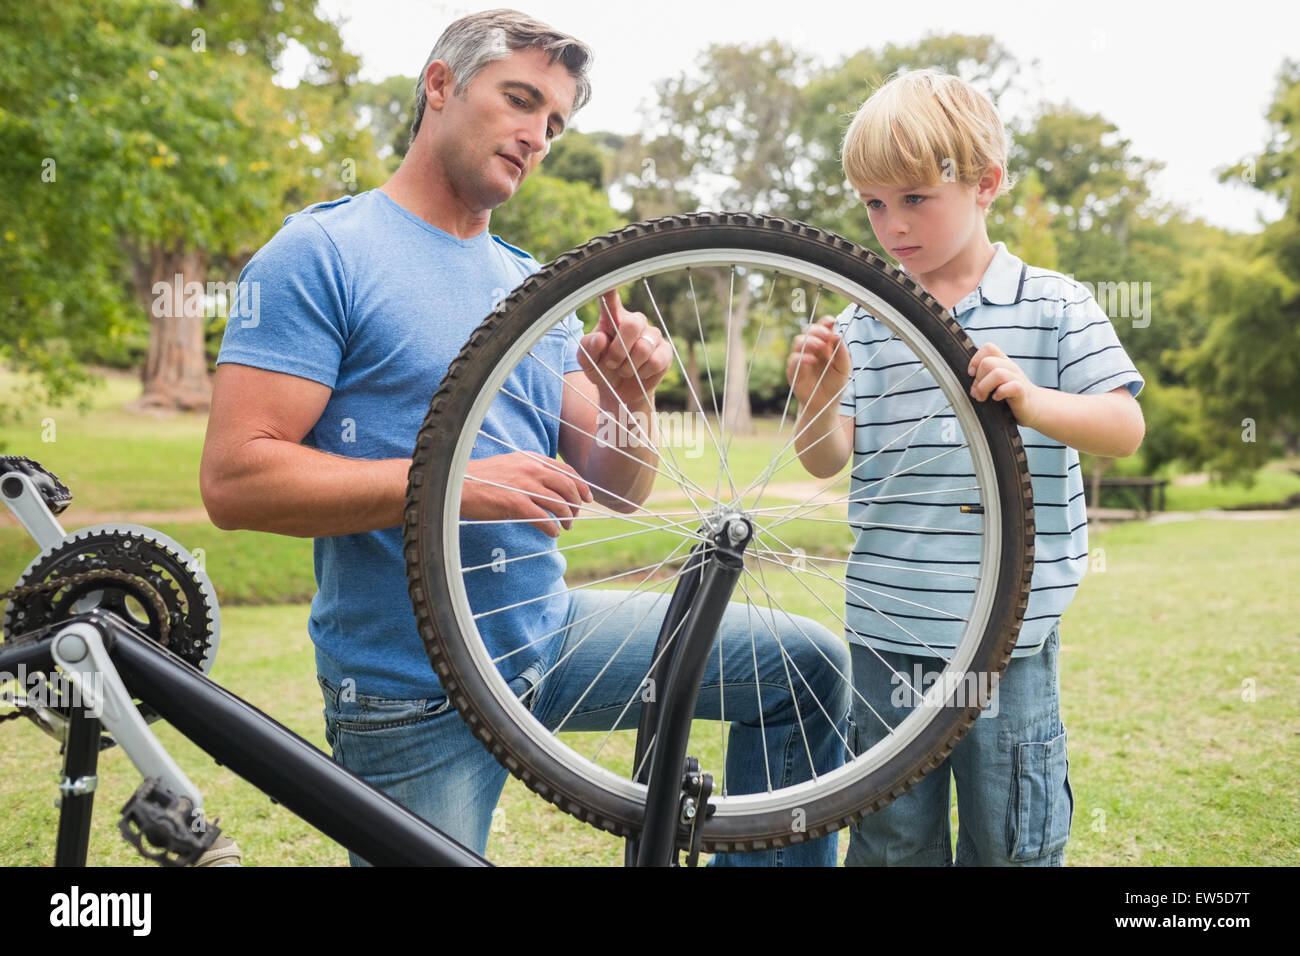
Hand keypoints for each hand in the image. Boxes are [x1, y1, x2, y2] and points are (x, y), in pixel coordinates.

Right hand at [462, 451, 592, 537]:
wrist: (456, 483)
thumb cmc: (480, 478)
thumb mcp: (509, 465)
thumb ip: (529, 470)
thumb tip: (548, 483)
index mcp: (531, 459)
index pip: (566, 470)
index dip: (581, 485)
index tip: (587, 497)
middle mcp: (531, 469)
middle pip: (568, 487)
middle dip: (577, 504)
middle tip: (576, 516)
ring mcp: (524, 486)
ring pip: (558, 504)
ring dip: (566, 518)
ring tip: (566, 527)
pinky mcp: (515, 503)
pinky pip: (543, 519)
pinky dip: (552, 528)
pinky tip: (553, 533)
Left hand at [577, 289, 671, 406]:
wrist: (620, 393)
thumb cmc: (602, 369)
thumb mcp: (587, 362)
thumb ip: (587, 349)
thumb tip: (601, 338)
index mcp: (613, 318)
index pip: (612, 299)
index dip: (611, 288)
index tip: (610, 278)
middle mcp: (635, 321)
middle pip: (631, 325)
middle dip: (618, 351)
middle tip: (611, 363)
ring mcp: (652, 334)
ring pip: (643, 347)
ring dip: (629, 366)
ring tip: (624, 371)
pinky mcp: (666, 351)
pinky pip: (656, 361)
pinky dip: (643, 373)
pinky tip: (639, 374)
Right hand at [786, 317, 850, 412]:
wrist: (825, 405)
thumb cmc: (835, 385)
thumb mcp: (844, 369)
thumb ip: (842, 353)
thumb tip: (837, 335)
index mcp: (825, 345)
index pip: (822, 327)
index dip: (825, 322)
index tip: (832, 321)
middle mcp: (811, 349)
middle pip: (808, 330)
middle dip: (817, 330)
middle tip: (826, 336)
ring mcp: (801, 359)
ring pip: (798, 341)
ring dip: (809, 341)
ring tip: (820, 346)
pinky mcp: (793, 371)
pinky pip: (793, 359)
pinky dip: (801, 357)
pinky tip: (811, 360)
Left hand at [968, 342, 1042, 427]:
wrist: (1035, 407)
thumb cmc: (1012, 395)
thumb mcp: (996, 382)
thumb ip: (983, 377)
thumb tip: (967, 382)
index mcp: (1003, 363)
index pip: (989, 348)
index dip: (976, 359)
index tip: (972, 375)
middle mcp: (1010, 367)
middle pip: (988, 362)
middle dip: (978, 379)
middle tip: (978, 393)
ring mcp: (1018, 379)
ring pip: (997, 373)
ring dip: (985, 387)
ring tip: (984, 398)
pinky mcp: (1023, 392)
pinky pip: (1012, 386)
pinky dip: (1001, 393)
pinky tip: (997, 398)